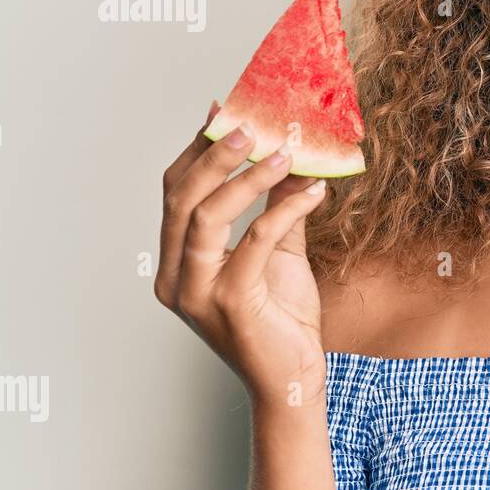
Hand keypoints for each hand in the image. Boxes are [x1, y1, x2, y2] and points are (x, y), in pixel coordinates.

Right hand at [154, 102, 330, 407]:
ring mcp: (196, 292)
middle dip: (214, 153)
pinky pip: (253, 242)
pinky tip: (313, 191)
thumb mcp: (280, 253)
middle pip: (181, 197)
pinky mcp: (229, 303)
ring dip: (245, 177)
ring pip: (205, 216)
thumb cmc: (281, 320)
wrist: (293, 379)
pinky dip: (283, 210)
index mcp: (178, 262)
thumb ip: (278, 208)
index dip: (198, 148)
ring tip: (282, 149)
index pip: (177, 192)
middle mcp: (176, 276)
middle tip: (250, 122)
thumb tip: (291, 157)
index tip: (224, 111)